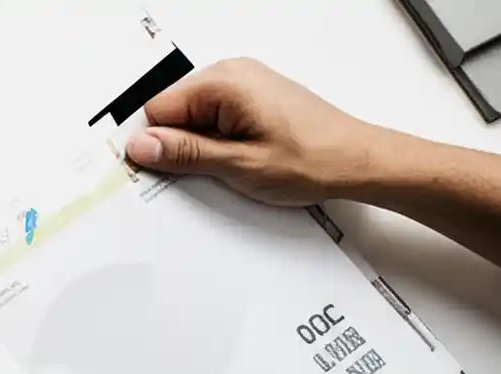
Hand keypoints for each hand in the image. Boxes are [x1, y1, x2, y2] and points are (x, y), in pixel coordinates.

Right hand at [126, 58, 382, 205]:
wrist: (359, 160)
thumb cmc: (313, 159)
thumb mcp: (239, 165)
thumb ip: (185, 153)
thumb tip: (142, 146)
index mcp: (224, 82)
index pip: (157, 110)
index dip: (158, 145)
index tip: (167, 171)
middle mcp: (232, 74)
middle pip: (174, 112)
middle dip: (180, 145)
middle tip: (210, 171)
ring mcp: (244, 84)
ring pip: (194, 118)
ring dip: (202, 146)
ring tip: (233, 164)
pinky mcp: (253, 98)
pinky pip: (215, 118)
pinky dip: (219, 141)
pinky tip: (241, 158)